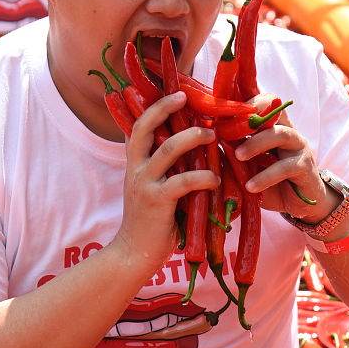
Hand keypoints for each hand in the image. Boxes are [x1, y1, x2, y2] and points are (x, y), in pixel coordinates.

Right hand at [114, 92, 217, 268]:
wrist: (134, 254)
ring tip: (211, 134)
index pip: (139, 126)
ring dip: (191, 138)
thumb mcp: (154, 188)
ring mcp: (144, 184)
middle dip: (164, 108)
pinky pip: (182, 182)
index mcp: (135, 163)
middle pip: (144, 128)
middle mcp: (135, 169)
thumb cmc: (151, 221)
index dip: (155, 107)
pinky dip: (202, 177)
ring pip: (167, 150)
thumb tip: (193, 150)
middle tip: (186, 98)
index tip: (176, 94)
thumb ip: (167, 170)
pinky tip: (215, 178)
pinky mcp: (157, 202)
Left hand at [228, 95, 334, 220]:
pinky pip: (285, 167)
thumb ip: (231, 152)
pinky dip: (265, 176)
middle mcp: (286, 128)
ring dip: (255, 143)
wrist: (299, 205)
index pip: (259, 98)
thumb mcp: (247, 165)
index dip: (242, 97)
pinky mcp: (304, 166)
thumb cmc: (268, 180)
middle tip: (226, 129)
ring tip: (238, 156)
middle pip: (272, 106)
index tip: (220, 106)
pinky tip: (250, 186)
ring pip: (279, 134)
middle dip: (249, 114)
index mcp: (271, 123)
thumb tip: (204, 144)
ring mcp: (297, 145)